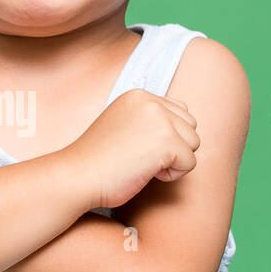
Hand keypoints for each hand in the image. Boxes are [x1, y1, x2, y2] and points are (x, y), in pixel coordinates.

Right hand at [61, 88, 200, 210]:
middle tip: (140, 158)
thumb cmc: (97, 160)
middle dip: (173, 147)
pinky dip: (172, 175)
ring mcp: (160, 120)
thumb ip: (149, 120)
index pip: (179, 112)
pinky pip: (189, 163)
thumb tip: (182, 130)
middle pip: (190, 127)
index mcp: (139, 95)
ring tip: (142, 164)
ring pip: (193, 144)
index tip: (138, 148)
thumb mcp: (123, 126)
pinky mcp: (167, 142)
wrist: (77, 176)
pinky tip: (144, 172)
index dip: (165, 136)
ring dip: (173, 161)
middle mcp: (151, 102)